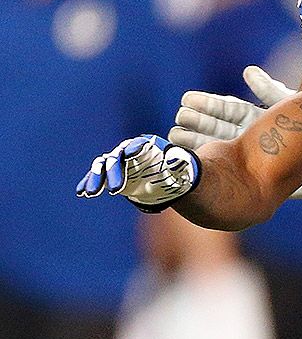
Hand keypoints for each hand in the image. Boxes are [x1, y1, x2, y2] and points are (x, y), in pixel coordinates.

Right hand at [77, 134, 199, 212]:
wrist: (166, 181)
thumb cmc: (176, 172)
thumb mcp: (181, 169)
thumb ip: (178, 163)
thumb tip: (177, 159)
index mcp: (146, 146)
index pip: (137, 145)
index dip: (132, 148)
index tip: (128, 154)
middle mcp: (128, 152)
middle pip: (117, 158)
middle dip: (114, 172)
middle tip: (116, 189)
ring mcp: (118, 163)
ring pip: (103, 167)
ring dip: (97, 179)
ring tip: (91, 192)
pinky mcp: (111, 175)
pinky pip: (97, 177)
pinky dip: (89, 182)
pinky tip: (82, 192)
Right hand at [167, 66, 301, 198]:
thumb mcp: (289, 106)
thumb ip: (268, 90)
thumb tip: (247, 71)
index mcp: (254, 117)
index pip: (225, 108)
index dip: (207, 104)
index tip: (186, 100)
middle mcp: (246, 136)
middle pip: (216, 127)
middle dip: (196, 122)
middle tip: (177, 119)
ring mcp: (247, 155)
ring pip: (217, 146)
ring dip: (196, 142)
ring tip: (175, 138)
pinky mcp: (250, 173)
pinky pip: (227, 169)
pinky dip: (209, 165)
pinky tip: (192, 161)